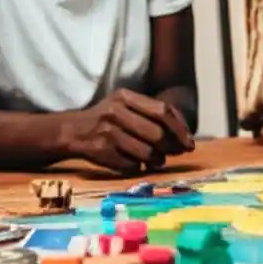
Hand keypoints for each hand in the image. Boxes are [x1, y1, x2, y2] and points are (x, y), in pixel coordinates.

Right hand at [64, 89, 194, 173]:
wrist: (72, 130)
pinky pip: (131, 164)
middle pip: (157, 133)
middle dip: (172, 146)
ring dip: (157, 160)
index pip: (163, 111)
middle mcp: (115, 111)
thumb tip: (185, 137)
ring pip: (147, 152)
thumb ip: (153, 115)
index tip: (189, 142)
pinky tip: (137, 163)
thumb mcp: (127, 106)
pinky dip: (139, 166)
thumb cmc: (108, 119)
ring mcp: (107, 132)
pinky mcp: (101, 151)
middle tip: (178, 152)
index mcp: (125, 97)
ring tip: (157, 160)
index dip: (180, 129)